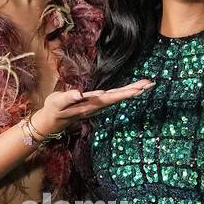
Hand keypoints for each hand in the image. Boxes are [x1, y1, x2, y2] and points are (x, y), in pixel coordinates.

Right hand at [30, 80, 154, 136]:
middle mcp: (98, 105)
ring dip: (133, 91)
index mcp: (91, 104)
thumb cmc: (54, 109)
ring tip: (147, 85)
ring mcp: (98, 104)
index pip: (112, 97)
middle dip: (135, 90)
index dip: (126, 93)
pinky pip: (113, 96)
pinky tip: (133, 90)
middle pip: (120, 96)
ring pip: (118, 96)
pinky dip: (124, 92)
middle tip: (151, 83)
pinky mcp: (96, 102)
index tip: (139, 89)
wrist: (53, 120)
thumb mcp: (58, 102)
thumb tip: (79, 93)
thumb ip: (68, 98)